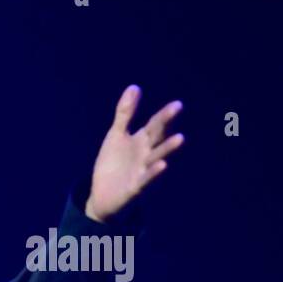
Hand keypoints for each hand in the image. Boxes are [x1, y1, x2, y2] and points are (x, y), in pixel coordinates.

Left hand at [84, 85, 184, 222]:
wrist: (102, 195)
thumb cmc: (113, 163)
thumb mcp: (116, 135)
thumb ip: (125, 113)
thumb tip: (135, 86)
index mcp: (142, 141)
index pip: (155, 124)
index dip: (164, 115)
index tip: (177, 103)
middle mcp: (146, 154)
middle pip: (158, 136)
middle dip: (166, 123)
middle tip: (177, 108)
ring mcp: (142, 171)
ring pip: (157, 157)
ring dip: (167, 148)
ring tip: (180, 138)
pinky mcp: (135, 188)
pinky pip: (146, 180)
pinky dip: (154, 173)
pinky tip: (163, 165)